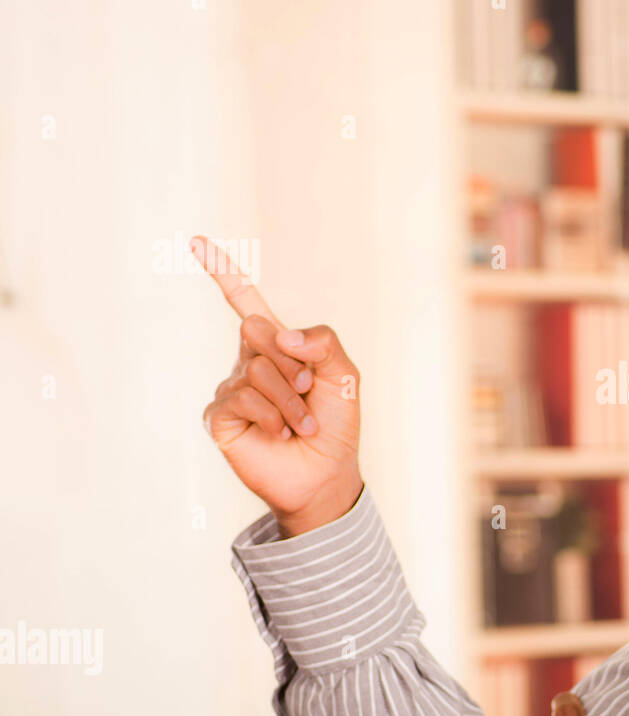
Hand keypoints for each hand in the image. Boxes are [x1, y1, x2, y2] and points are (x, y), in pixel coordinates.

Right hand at [193, 235, 362, 537]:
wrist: (326, 474)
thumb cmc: (335, 424)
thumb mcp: (344, 376)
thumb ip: (324, 342)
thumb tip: (283, 336)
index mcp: (276, 345)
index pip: (245, 301)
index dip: (223, 272)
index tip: (196, 242)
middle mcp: (248, 361)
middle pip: (259, 332)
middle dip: (295, 364)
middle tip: (308, 392)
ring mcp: (231, 387)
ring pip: (256, 370)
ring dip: (290, 400)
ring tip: (300, 424)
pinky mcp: (220, 416)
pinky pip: (241, 398)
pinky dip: (271, 416)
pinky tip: (279, 433)